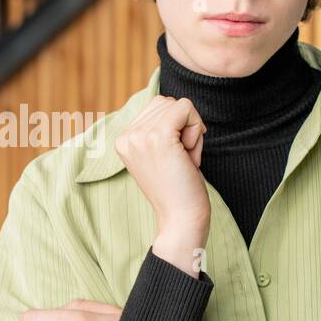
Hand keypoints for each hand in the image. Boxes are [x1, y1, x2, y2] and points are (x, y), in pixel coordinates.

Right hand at [114, 95, 209, 276]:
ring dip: (191, 131)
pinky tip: (190, 155)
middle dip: (183, 127)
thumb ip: (158, 129)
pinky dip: (197, 129)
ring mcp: (140, 136)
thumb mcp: (160, 155)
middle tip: (180, 160)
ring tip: (182, 160)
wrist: (180, 219)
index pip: (156, 106)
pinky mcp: (159, 136)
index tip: (173, 158)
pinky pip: (186, 108)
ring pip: (179, 105)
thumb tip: (173, 102)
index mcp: (123, 140)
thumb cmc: (178, 189)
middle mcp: (127, 136)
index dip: (175, 127)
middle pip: (167, 102)